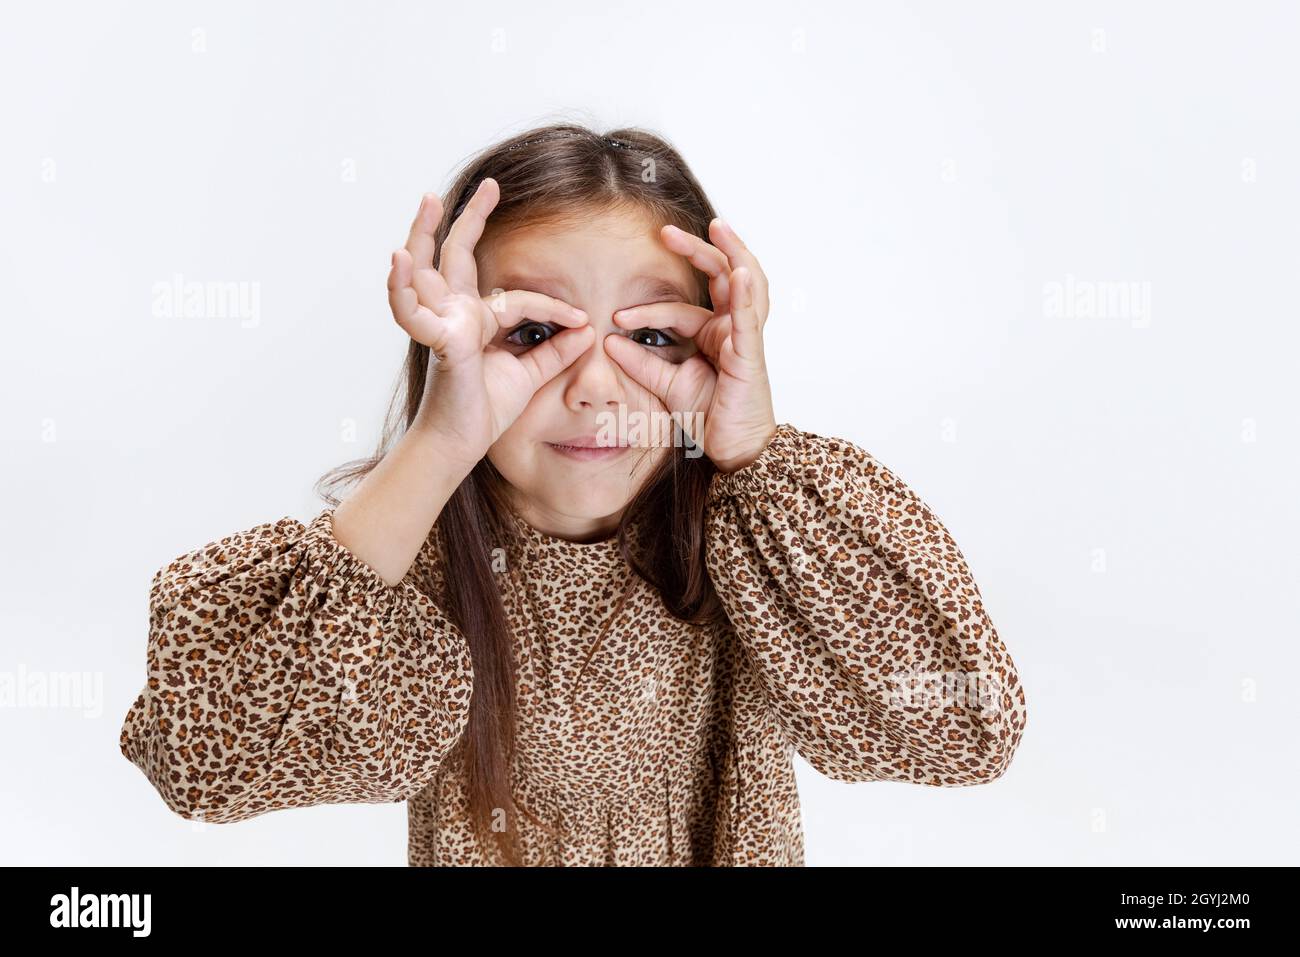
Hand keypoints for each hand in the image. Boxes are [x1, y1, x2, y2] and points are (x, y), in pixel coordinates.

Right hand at [387, 179, 593, 463]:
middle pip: (455, 256)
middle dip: (469, 219)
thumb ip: (555, 352)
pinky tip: (398, 259)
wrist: (460, 444)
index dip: (555, 307)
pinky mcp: (435, 341)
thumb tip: (588, 330)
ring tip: (429, 202)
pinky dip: (402, 286)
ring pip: (425, 270)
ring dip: (423, 234)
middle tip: (488, 186)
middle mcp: (454, 314)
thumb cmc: (483, 411)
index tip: (585, 320)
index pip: (518, 297)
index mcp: (475, 320)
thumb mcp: (529, 375)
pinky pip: (414, 312)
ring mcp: (441, 323)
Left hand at [602, 217, 776, 472]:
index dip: (648, 309)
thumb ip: (640, 363)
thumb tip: (608, 340)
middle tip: (664, 231)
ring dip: (732, 252)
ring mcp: (744, 338)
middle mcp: (732, 329)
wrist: (734, 451)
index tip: (616, 315)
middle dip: (696, 249)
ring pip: (744, 284)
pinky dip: (746, 293)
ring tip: (717, 227)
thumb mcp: (667, 385)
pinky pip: (750, 318)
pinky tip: (738, 271)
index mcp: (714, 334)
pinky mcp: (751, 354)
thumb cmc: (710, 417)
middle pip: (719, 277)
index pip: (681, 309)